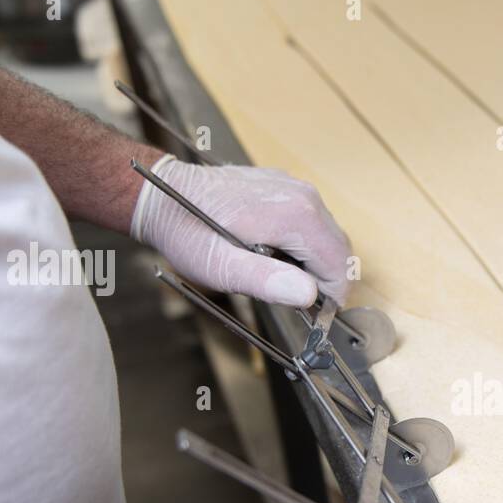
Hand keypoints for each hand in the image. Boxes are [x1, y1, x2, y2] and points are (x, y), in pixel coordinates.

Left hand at [131, 155, 351, 305]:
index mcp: (296, 216)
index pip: (339, 266)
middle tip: (297, 300)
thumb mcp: (222, 268)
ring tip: (282, 276)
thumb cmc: (189, 232)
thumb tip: (308, 295)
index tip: (315, 316)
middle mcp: (304, 196)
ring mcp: (295, 187)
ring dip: (316, 262)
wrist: (163, 193)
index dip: (332, 297)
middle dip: (327, 280)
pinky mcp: (285, 186)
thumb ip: (267, 281)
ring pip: (329, 235)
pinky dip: (305, 243)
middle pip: (339, 250)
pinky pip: (312, 220)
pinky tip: (275, 252)